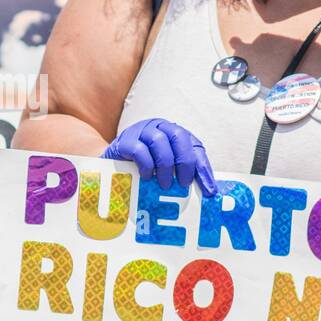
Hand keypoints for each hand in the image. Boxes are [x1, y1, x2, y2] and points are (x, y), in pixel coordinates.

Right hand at [103, 117, 217, 195]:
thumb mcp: (165, 171)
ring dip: (165, 165)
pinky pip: (139, 149)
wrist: (111, 166)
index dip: (203, 167)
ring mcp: (141, 131)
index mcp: (173, 134)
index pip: (194, 146)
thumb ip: (182, 175)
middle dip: (185, 161)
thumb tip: (206, 192)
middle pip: (178, 136)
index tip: (208, 190)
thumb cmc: (142, 168)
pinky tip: (147, 177)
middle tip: (184, 183)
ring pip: (159, 141)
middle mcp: (159, 128)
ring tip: (165, 184)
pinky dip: (146, 165)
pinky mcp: (125, 141)